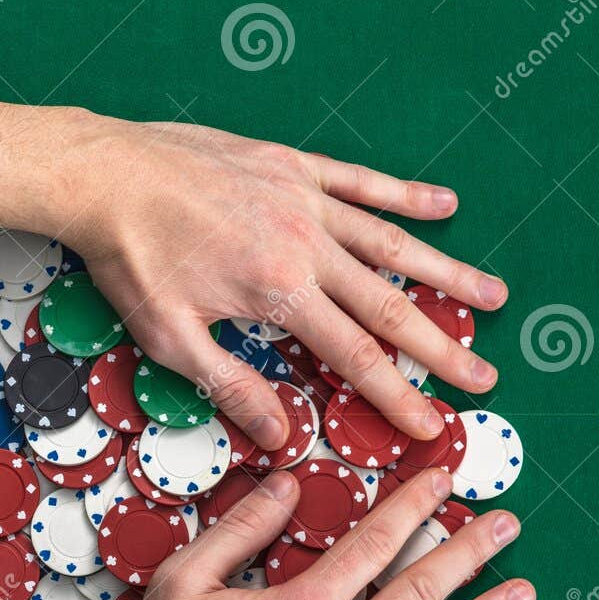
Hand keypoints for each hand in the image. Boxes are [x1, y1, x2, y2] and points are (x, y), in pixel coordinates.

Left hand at [0, 99, 506, 449]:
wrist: (105, 175)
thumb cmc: (130, 259)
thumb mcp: (169, 338)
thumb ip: (230, 385)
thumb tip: (281, 435)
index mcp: (278, 292)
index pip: (354, 357)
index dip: (397, 395)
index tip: (431, 425)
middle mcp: (306, 243)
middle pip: (388, 304)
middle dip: (440, 346)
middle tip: (483, 377)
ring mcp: (303, 199)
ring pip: (392, 241)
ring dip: (445, 272)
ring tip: (493, 296)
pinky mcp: (290, 164)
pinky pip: (360, 182)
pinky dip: (405, 194)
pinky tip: (445, 205)